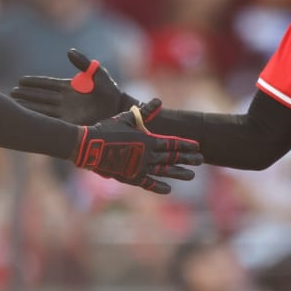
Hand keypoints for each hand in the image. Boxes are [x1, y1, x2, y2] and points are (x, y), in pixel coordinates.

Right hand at [12, 49, 136, 124]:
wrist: (119, 110)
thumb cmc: (110, 91)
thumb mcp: (98, 74)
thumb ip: (83, 63)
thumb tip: (69, 51)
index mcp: (69, 87)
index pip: (47, 84)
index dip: (34, 82)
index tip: (20, 81)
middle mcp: (64, 100)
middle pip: (40, 96)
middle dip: (26, 95)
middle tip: (11, 93)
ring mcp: (65, 112)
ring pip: (42, 109)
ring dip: (29, 107)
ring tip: (14, 104)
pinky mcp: (69, 123)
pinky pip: (51, 121)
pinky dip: (39, 119)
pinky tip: (29, 119)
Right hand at [73, 99, 201, 194]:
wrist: (89, 146)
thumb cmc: (107, 129)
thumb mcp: (126, 119)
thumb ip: (144, 112)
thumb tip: (158, 101)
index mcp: (147, 140)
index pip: (172, 144)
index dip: (185, 145)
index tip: (198, 147)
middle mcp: (147, 156)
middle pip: (172, 158)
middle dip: (187, 159)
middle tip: (201, 160)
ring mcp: (139, 168)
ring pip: (164, 171)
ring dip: (178, 173)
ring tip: (191, 176)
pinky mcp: (130, 177)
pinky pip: (148, 184)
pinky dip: (158, 187)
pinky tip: (169, 190)